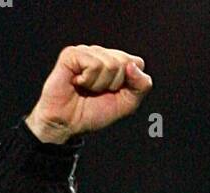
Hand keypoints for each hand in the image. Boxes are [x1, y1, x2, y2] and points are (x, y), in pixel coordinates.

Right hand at [26, 45, 152, 143]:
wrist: (68, 124)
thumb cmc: (94, 112)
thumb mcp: (127, 104)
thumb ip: (141, 86)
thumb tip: (133, 65)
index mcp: (115, 61)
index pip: (137, 63)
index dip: (130, 84)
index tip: (114, 93)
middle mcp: (101, 53)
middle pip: (126, 62)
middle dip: (115, 85)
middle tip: (98, 92)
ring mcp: (86, 51)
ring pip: (111, 64)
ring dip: (100, 85)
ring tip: (86, 88)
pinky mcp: (71, 54)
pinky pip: (94, 65)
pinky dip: (88, 81)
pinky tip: (77, 83)